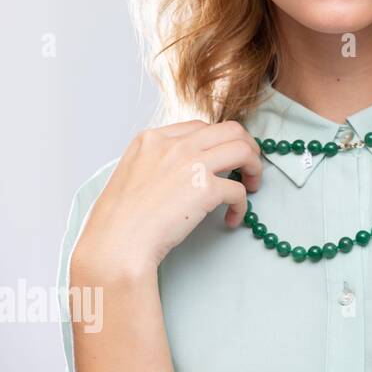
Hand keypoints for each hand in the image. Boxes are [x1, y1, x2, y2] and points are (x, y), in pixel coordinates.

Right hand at [72, 121, 263, 279]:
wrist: (115, 244)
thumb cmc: (119, 220)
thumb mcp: (132, 174)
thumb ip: (158, 161)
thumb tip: (190, 166)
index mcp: (152, 139)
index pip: (200, 127)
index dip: (219, 142)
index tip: (225, 158)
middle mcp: (173, 144)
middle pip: (230, 130)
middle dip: (247, 146)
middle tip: (249, 167)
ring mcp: (191, 163)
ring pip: (244, 149)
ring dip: (255, 167)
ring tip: (252, 187)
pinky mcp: (206, 188)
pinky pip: (239, 190)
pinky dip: (242, 205)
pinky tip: (232, 218)